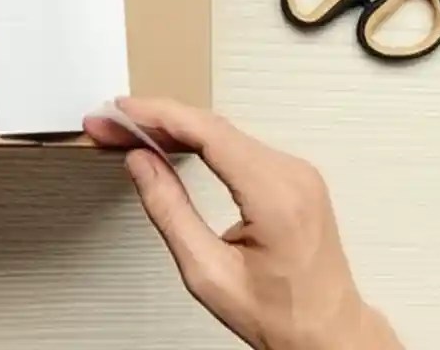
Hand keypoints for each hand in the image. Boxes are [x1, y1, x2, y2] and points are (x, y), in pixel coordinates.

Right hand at [84, 98, 401, 349]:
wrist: (327, 332)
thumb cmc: (281, 315)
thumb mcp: (208, 273)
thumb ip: (170, 211)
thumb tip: (142, 164)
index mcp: (275, 197)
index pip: (208, 133)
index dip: (158, 115)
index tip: (120, 111)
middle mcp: (292, 175)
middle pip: (213, 126)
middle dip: (156, 120)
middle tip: (112, 125)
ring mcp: (297, 173)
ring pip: (224, 132)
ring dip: (176, 127)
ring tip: (131, 132)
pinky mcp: (294, 177)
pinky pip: (240, 144)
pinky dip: (200, 139)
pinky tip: (171, 142)